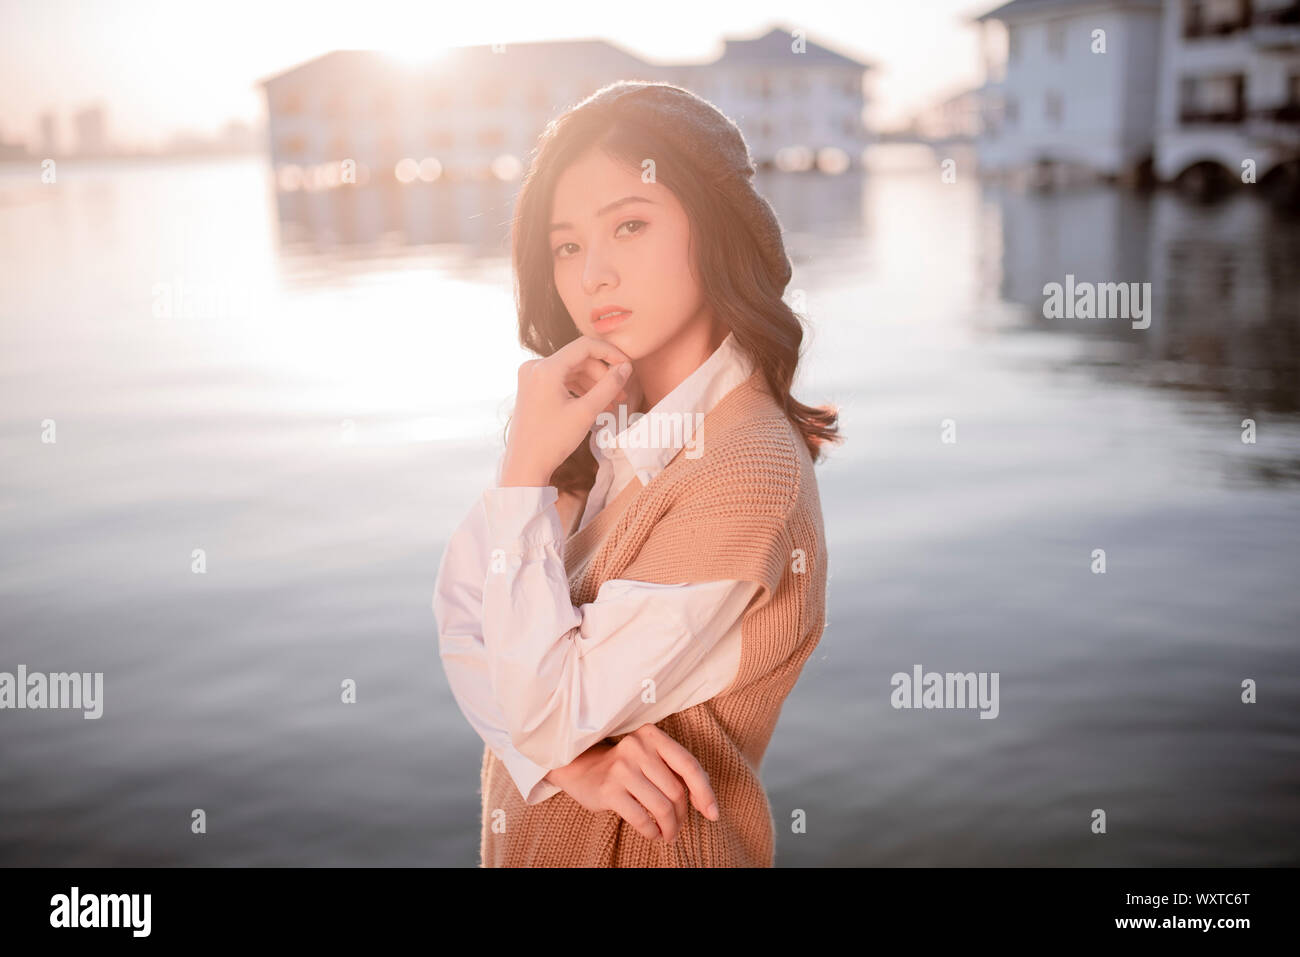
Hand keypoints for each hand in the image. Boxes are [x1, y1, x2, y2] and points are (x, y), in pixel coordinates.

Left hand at [500, 336, 632, 486]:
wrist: (525, 466)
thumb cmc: (552, 441)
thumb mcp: (586, 412)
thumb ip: (609, 386)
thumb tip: (626, 367)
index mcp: (545, 368)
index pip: (585, 346)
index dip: (610, 353)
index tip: (628, 365)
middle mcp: (535, 367)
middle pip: (579, 360)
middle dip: (603, 375)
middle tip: (622, 394)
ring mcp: (531, 377)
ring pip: (572, 371)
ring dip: (594, 384)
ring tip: (613, 404)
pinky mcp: (532, 388)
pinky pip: (561, 381)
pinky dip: (580, 390)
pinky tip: (596, 405)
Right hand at [545, 724, 719, 841]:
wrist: (581, 768)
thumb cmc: (626, 766)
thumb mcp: (651, 757)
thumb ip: (676, 771)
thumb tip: (707, 800)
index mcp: (653, 736)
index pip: (689, 766)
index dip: (705, 792)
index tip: (713, 813)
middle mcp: (638, 748)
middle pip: (676, 791)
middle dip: (682, 815)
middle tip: (678, 827)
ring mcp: (622, 769)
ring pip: (661, 807)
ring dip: (670, 827)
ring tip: (668, 833)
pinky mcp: (609, 790)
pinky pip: (642, 818)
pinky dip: (652, 832)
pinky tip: (653, 833)